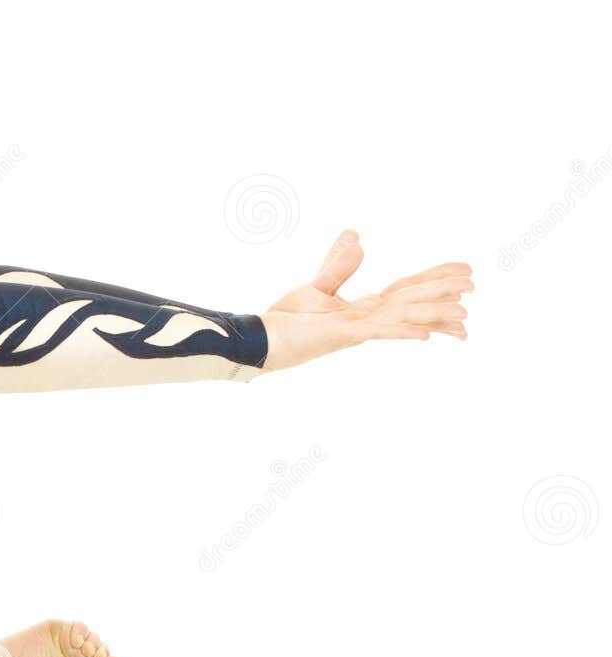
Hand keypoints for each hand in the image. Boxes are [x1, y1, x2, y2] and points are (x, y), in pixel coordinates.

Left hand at [260, 229, 472, 372]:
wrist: (260, 340)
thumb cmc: (285, 322)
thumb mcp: (316, 287)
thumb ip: (338, 264)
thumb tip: (356, 237)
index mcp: (365, 309)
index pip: (408, 290)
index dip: (436, 279)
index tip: (466, 270)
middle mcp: (367, 320)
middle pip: (413, 302)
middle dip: (444, 294)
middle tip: (475, 286)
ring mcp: (357, 329)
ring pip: (403, 318)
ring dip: (433, 316)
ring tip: (465, 316)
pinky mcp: (343, 335)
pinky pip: (377, 332)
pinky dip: (401, 332)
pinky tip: (424, 337)